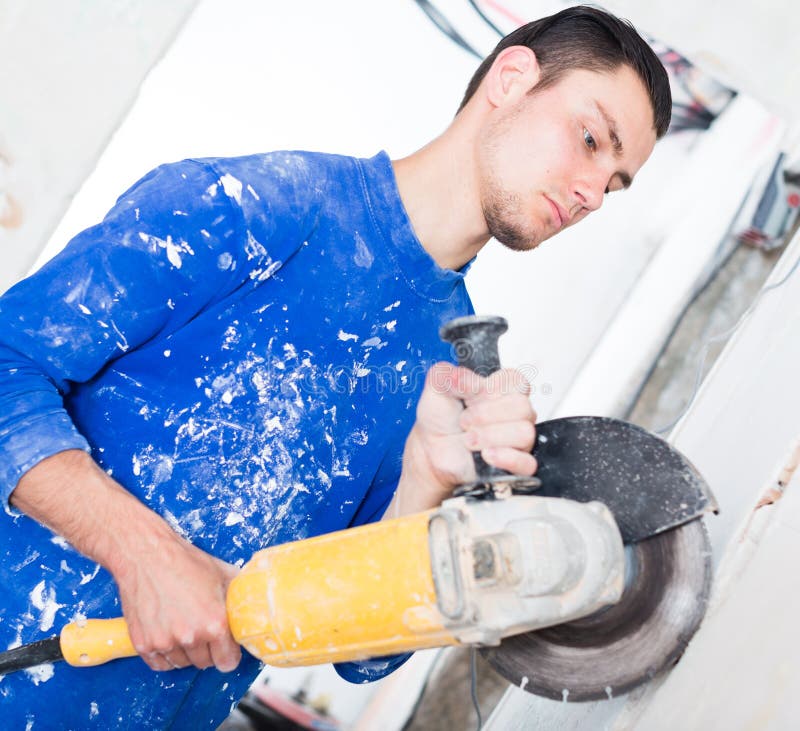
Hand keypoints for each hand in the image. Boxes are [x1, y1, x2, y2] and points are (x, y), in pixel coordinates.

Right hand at [112, 528, 241, 672]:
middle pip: (205, 663)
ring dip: (186, 651)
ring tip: (184, 625)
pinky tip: (169, 634)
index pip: (227, 662)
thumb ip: (237, 596)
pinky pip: (160, 664)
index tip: (226, 648)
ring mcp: (165, 642)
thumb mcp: (222, 574)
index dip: (229, 654)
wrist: (147, 555)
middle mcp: (191, 637)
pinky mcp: (143, 644)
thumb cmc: (184, 562)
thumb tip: (251, 604)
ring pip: (183, 664)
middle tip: (202, 628)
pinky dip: (166, 654)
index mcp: (214, 622)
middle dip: (208, 649)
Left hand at [390, 362, 536, 516]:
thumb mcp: (436, 389)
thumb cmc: (440, 420)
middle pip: (522, 406)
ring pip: (525, 434)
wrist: (431, 451)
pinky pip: (527, 463)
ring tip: (469, 440)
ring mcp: (518, 440)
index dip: (493, 388)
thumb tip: (470, 380)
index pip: (517, 381)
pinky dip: (505, 458)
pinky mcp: (516, 466)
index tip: (471, 396)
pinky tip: (485, 455)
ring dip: (490, 436)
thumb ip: (447, 374)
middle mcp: (514, 414)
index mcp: (501, 391)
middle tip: (465, 421)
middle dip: (486, 414)